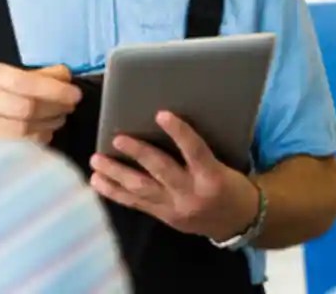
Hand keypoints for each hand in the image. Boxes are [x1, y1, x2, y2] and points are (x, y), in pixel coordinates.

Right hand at [0, 64, 80, 143]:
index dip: (54, 90)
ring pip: (25, 129)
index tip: (75, 95)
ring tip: (57, 119)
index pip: (25, 82)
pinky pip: (20, 146)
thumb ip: (41, 75)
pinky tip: (43, 132)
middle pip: (28, 108)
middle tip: (68, 108)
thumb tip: (65, 77)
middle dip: (55, 109)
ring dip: (49, 124)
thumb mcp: (11, 78)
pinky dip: (39, 139)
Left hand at [89, 112, 259, 241]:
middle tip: (117, 138)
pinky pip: (135, 204)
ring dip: (116, 174)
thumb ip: (199, 151)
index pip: (195, 151)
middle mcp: (191, 193)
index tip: (162, 114)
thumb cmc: (232, 184)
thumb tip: (166, 122)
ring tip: (96, 161)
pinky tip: (97, 182)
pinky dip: (114, 192)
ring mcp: (175, 208)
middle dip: (137, 153)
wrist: (239, 222)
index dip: (179, 132)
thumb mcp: (224, 165)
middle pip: (161, 170)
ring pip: (141, 189)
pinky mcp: (164, 217)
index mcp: (212, 176)